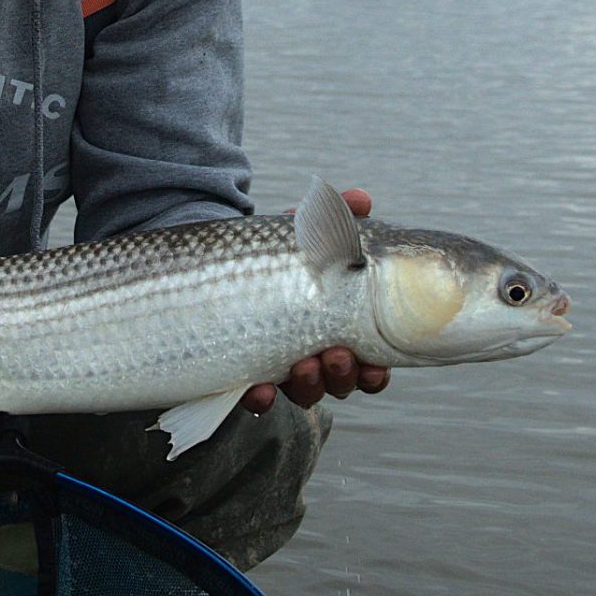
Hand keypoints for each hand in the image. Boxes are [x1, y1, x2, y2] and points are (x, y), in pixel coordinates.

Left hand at [238, 188, 391, 413]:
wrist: (219, 259)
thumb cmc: (278, 251)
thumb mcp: (305, 233)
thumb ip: (335, 219)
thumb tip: (360, 199)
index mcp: (340, 329)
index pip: (370, 362)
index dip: (376, 372)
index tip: (377, 365)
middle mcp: (316, 354)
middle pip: (340, 381)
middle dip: (343, 375)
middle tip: (337, 355)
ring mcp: (281, 366)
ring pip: (305, 390)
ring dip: (310, 383)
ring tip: (307, 364)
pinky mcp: (245, 370)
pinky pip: (254, 394)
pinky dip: (260, 396)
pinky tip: (259, 390)